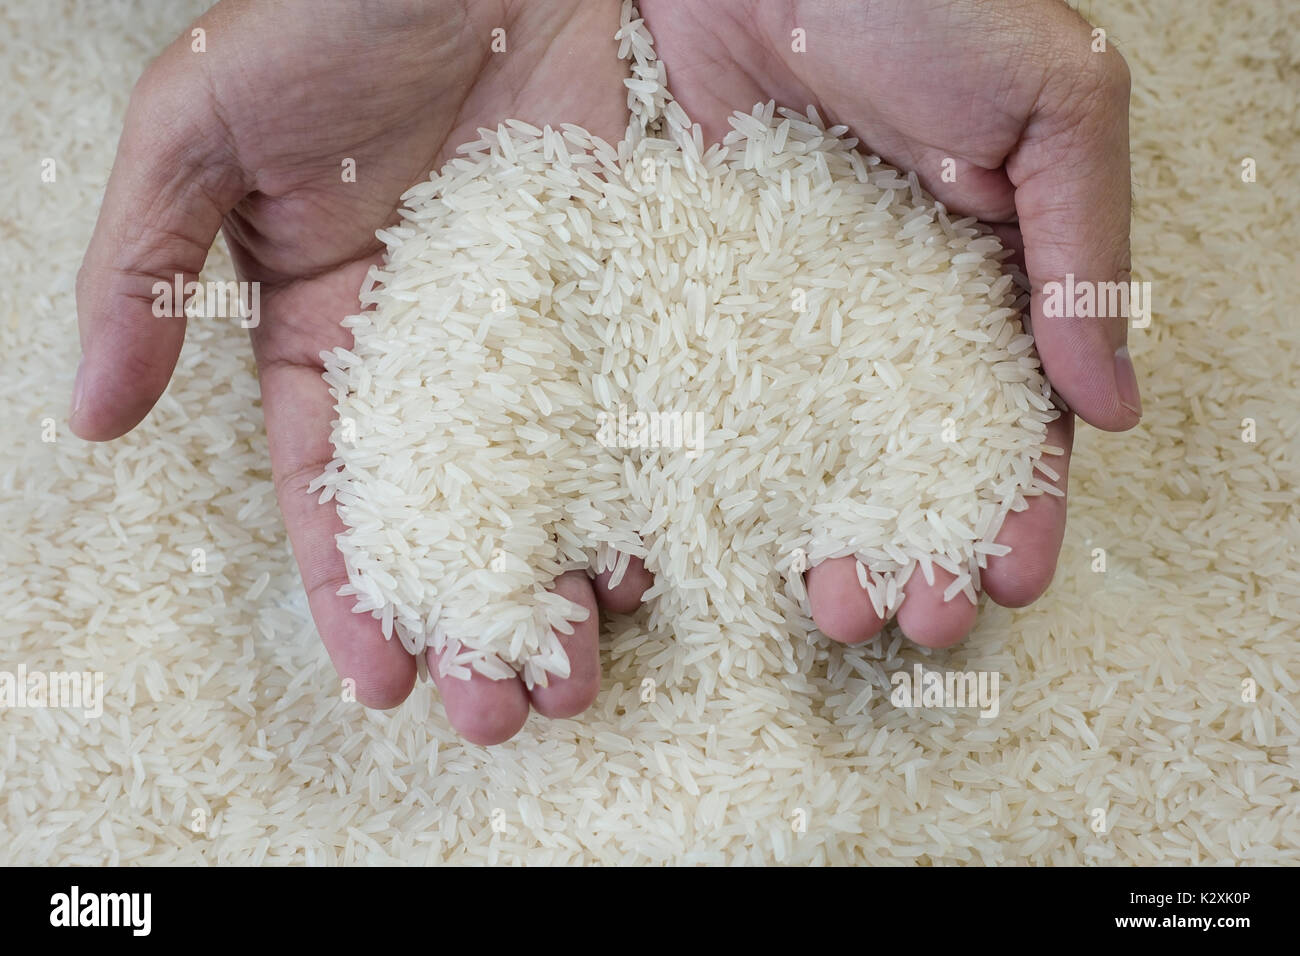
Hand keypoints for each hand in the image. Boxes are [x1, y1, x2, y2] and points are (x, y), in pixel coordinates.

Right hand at [72, 0, 636, 742]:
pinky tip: (667, 557)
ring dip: (572, 582)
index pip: (332, 490)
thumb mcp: (202, 125)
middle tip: (506, 710)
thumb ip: (147, 269)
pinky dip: (652, 484)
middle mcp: (444, 351)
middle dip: (475, 616)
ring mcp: (548, 327)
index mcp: (331, 329)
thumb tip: (91, 415)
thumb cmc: (332, 10)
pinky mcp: (636, 288)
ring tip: (588, 671)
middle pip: (459, 512)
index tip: (384, 681)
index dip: (352, 589)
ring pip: (560, 481)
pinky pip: (645, 403)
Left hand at [640, 0, 1138, 646]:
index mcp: (968, 280)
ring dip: (806, 539)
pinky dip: (691, 477)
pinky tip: (697, 539)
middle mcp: (866, 314)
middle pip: (888, 462)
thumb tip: (1112, 408)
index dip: (1012, 506)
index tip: (1007, 581)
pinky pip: (683, 402)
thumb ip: (1086, 253)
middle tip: (897, 619)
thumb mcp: (1051, 102)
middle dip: (903, 549)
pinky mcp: (672, 293)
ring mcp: (765, 312)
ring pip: (788, 454)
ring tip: (816, 606)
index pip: (1001, 420)